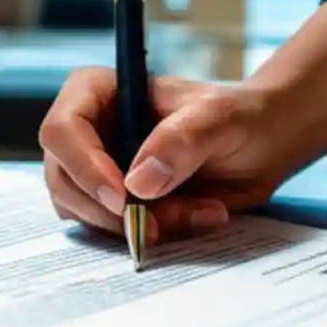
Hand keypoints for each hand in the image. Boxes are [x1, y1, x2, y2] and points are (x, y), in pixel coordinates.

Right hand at [38, 68, 287, 243]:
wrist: (263, 147)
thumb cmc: (241, 117)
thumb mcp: (220, 119)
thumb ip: (181, 141)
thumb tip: (138, 183)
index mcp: (101, 93)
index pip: (63, 129)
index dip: (83, 165)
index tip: (122, 197)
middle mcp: (90, 132)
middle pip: (63, 178)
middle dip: (111, 208)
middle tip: (158, 222)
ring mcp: (98, 170)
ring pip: (86, 212)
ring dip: (135, 224)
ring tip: (196, 210)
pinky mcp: (115, 203)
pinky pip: (112, 230)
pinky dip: (149, 233)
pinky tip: (194, 215)